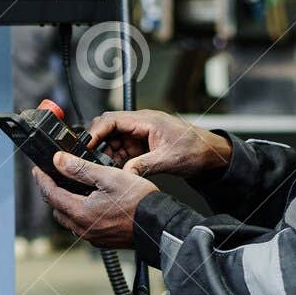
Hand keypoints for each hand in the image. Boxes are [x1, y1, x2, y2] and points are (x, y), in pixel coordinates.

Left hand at [33, 152, 158, 246]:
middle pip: (57, 208)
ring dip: (66, 204)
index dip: (42, 179)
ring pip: (69, 219)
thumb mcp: (108, 177)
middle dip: (52, 192)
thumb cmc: (139, 202)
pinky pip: (83, 226)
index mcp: (80, 212)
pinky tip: (90, 203)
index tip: (38, 170)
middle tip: (53, 177)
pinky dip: (80, 214)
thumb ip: (80, 168)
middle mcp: (83, 228)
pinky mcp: (102, 240)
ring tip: (71, 188)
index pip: (51, 194)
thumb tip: (59, 160)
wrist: (158, 225)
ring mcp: (92, 237)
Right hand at [85, 110, 232, 178]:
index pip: (112, 119)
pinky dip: (116, 158)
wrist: (210, 154)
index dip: (96, 132)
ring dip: (107, 153)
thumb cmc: (195, 149)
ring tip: (105, 167)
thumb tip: (123, 174)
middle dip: (98, 144)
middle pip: (109, 128)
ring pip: (114, 139)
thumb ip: (143, 166)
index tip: (86, 146)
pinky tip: (116, 168)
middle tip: (92, 160)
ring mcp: (141, 133)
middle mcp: (141, 124)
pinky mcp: (143, 144)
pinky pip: (122, 148)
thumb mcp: (167, 160)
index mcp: (146, 120)